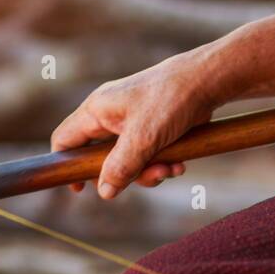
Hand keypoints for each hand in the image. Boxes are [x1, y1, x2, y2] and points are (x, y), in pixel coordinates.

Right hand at [51, 50, 227, 198]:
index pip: (65, 140)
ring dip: (148, 171)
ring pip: (127, 159)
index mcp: (96, 110)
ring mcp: (130, 120)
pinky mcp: (151, 126)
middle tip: (145, 178)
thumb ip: (120, 167)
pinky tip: (179, 162)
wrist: (209, 80)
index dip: (67, 165)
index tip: (79, 188)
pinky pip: (146, 153)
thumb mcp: (143, 138)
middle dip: (124, 173)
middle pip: (100, 157)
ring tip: (170, 169)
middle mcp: (109, 114)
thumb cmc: (171, 99)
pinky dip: (160, 162)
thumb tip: (104, 193)